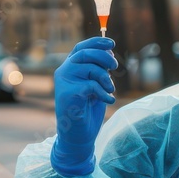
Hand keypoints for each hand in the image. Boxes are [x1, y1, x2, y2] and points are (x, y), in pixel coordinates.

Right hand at [51, 37, 116, 176]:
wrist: (78, 135)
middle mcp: (63, 72)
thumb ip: (99, 69)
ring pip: (90, 68)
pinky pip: (91, 85)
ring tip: (109, 90)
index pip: (81, 48)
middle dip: (104, 58)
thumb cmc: (87, 110)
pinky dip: (104, 93)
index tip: (111, 44)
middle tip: (115, 67)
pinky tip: (108, 101)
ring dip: (105, 78)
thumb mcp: (96, 85)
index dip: (96, 42)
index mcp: (70, 68)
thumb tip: (109, 52)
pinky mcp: (68, 93)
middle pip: (85, 54)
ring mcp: (63, 83)